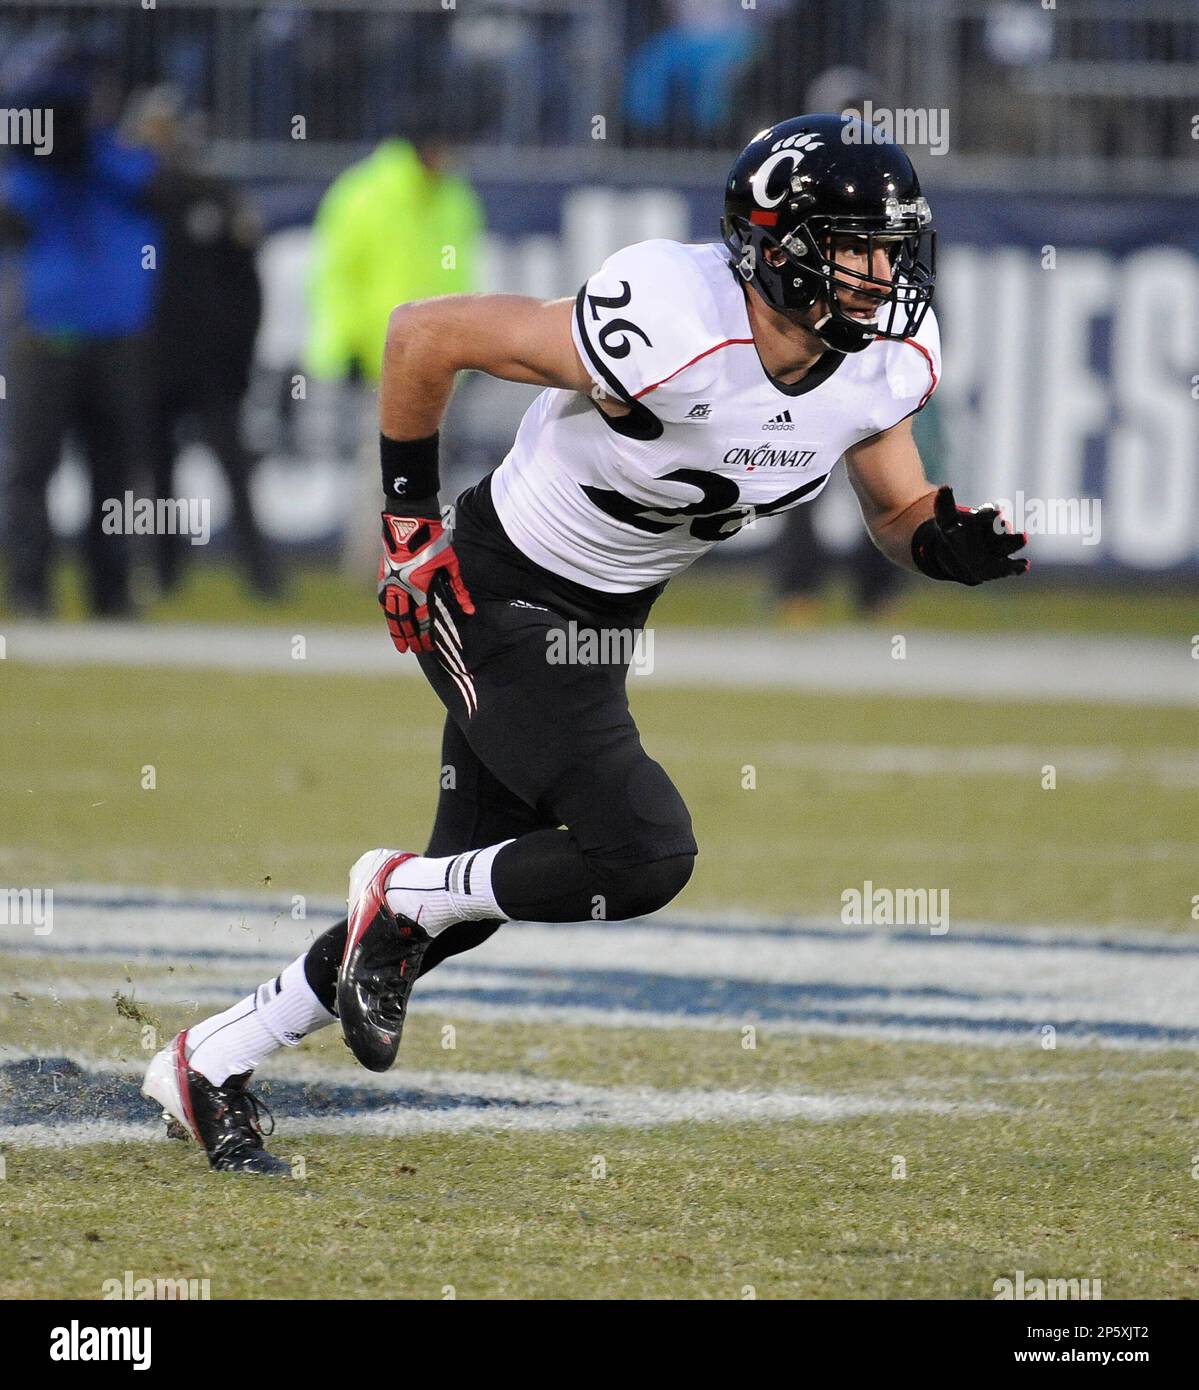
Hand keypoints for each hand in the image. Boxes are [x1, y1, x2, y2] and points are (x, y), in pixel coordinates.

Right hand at [377, 511, 474, 653]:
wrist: (409, 519)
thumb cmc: (434, 540)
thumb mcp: (451, 564)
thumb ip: (459, 589)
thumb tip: (469, 610)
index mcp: (419, 586)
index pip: (422, 618)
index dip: (424, 634)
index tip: (427, 647)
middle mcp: (402, 587)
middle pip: (403, 619)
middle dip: (407, 637)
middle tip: (410, 650)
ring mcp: (391, 580)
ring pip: (390, 611)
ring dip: (395, 628)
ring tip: (398, 642)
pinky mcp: (384, 572)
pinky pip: (384, 597)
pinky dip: (387, 610)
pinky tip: (390, 617)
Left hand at [914, 485, 1029, 584]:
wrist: (951, 553)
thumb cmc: (952, 531)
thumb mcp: (945, 519)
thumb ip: (945, 505)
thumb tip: (944, 487)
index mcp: (985, 517)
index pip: (990, 514)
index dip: (991, 514)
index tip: (995, 513)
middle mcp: (996, 530)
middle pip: (1004, 527)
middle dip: (1003, 526)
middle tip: (1005, 524)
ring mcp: (1000, 547)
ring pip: (1011, 543)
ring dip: (1015, 541)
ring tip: (1022, 537)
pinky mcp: (1001, 565)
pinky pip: (1012, 566)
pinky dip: (1018, 566)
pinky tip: (1023, 565)